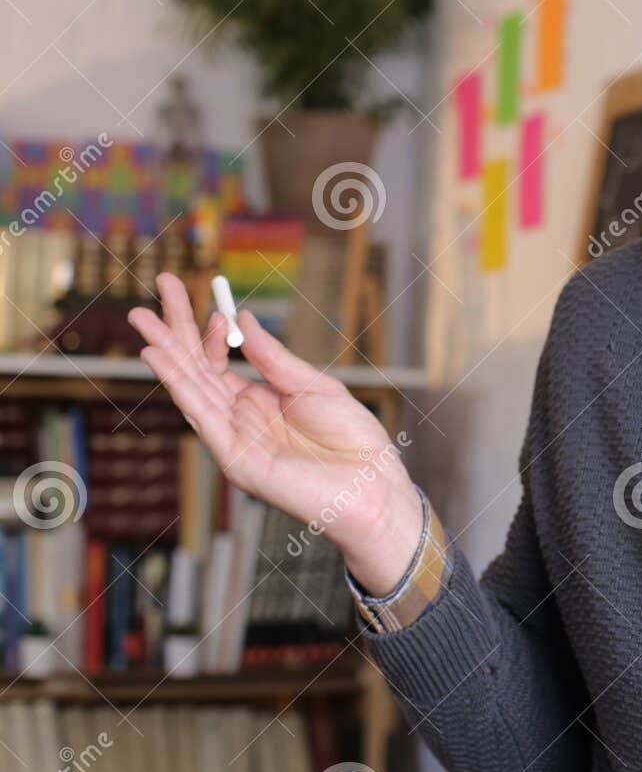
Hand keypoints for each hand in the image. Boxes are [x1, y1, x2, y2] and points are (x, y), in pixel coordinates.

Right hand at [127, 272, 421, 595]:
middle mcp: (240, 418)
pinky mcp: (233, 458)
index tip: (211, 302)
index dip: (210, 330)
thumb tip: (243, 317)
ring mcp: (233, 438)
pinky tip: (158, 356)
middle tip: (159, 286)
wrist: (371, 485)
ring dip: (165, 350)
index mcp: (260, 401)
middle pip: (197, 368)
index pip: (220, 361)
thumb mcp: (313, 385)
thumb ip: (274, 357)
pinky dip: (177, 383)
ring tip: (140, 316)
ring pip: (190, 386)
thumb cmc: (352, 440)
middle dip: (174, 329)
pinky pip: (200, 415)